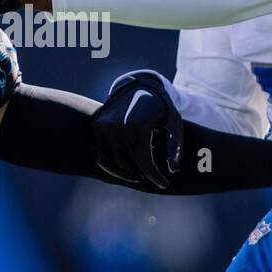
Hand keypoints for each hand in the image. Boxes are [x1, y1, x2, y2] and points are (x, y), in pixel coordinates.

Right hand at [91, 72, 183, 189]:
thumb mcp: (174, 124)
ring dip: (128, 171)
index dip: (156, 177)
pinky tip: (126, 168)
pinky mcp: (97, 127)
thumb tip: (173, 170)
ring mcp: (104, 127)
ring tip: (142, 172)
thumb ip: (175, 147)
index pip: (145, 163)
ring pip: (115, 164)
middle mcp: (117, 127)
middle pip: (130, 165)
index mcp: (137, 127)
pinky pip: (102, 156)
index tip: (164, 184)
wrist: (139, 86)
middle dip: (144, 172)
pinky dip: (112, 167)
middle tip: (155, 173)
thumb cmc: (161, 108)